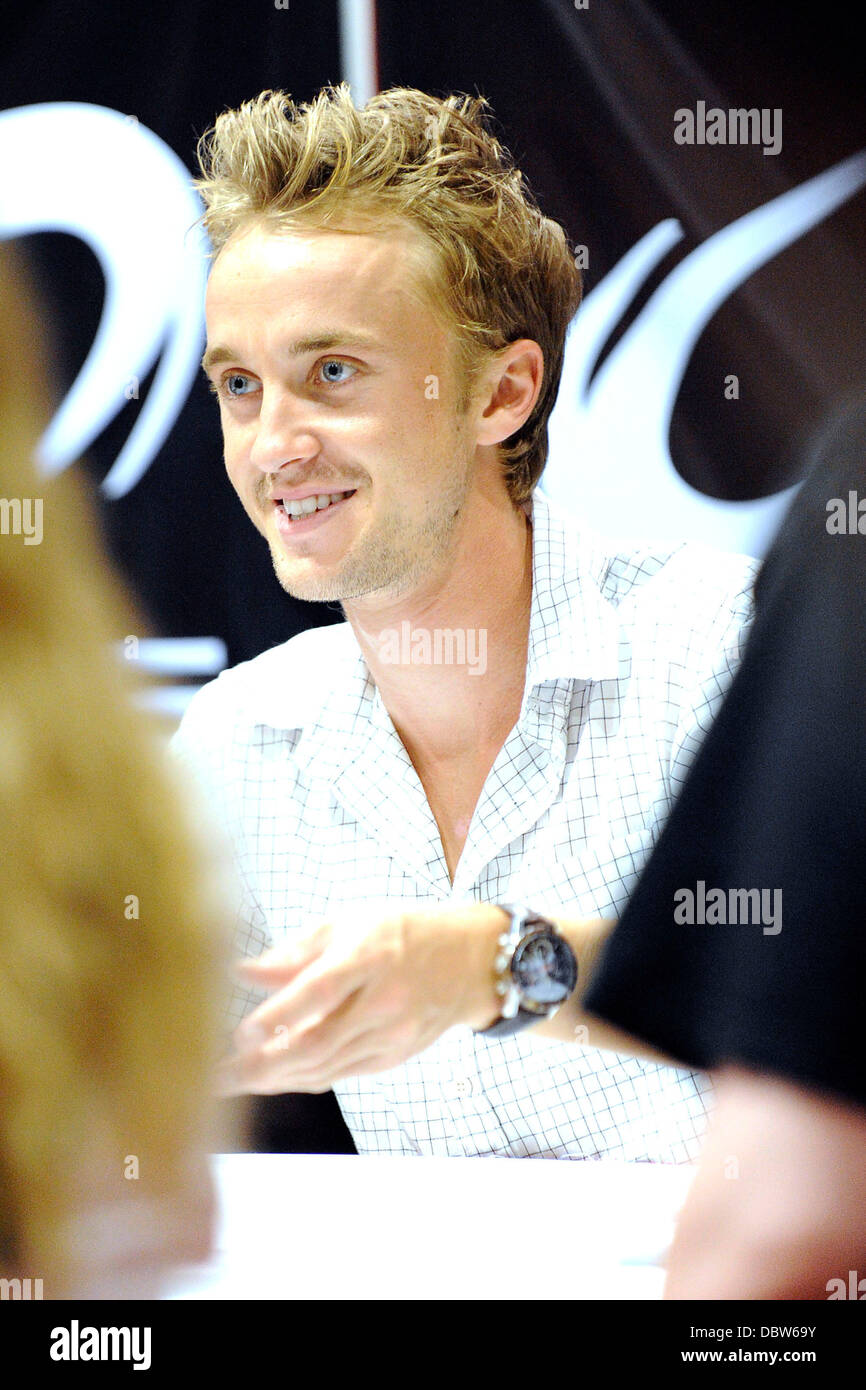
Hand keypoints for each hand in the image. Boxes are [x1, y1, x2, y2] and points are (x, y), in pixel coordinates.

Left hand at [214, 905, 505, 1095]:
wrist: (470, 960)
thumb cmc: (400, 931)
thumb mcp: (349, 924)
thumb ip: (294, 953)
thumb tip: (240, 972)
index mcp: (371, 955)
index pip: (321, 989)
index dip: (279, 1014)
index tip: (238, 1033)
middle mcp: (385, 999)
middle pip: (318, 1041)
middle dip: (261, 1065)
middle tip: (214, 1076)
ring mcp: (393, 1034)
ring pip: (325, 1066)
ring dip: (273, 1079)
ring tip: (229, 1083)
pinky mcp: (395, 1057)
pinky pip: (340, 1074)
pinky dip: (302, 1080)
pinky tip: (270, 1080)